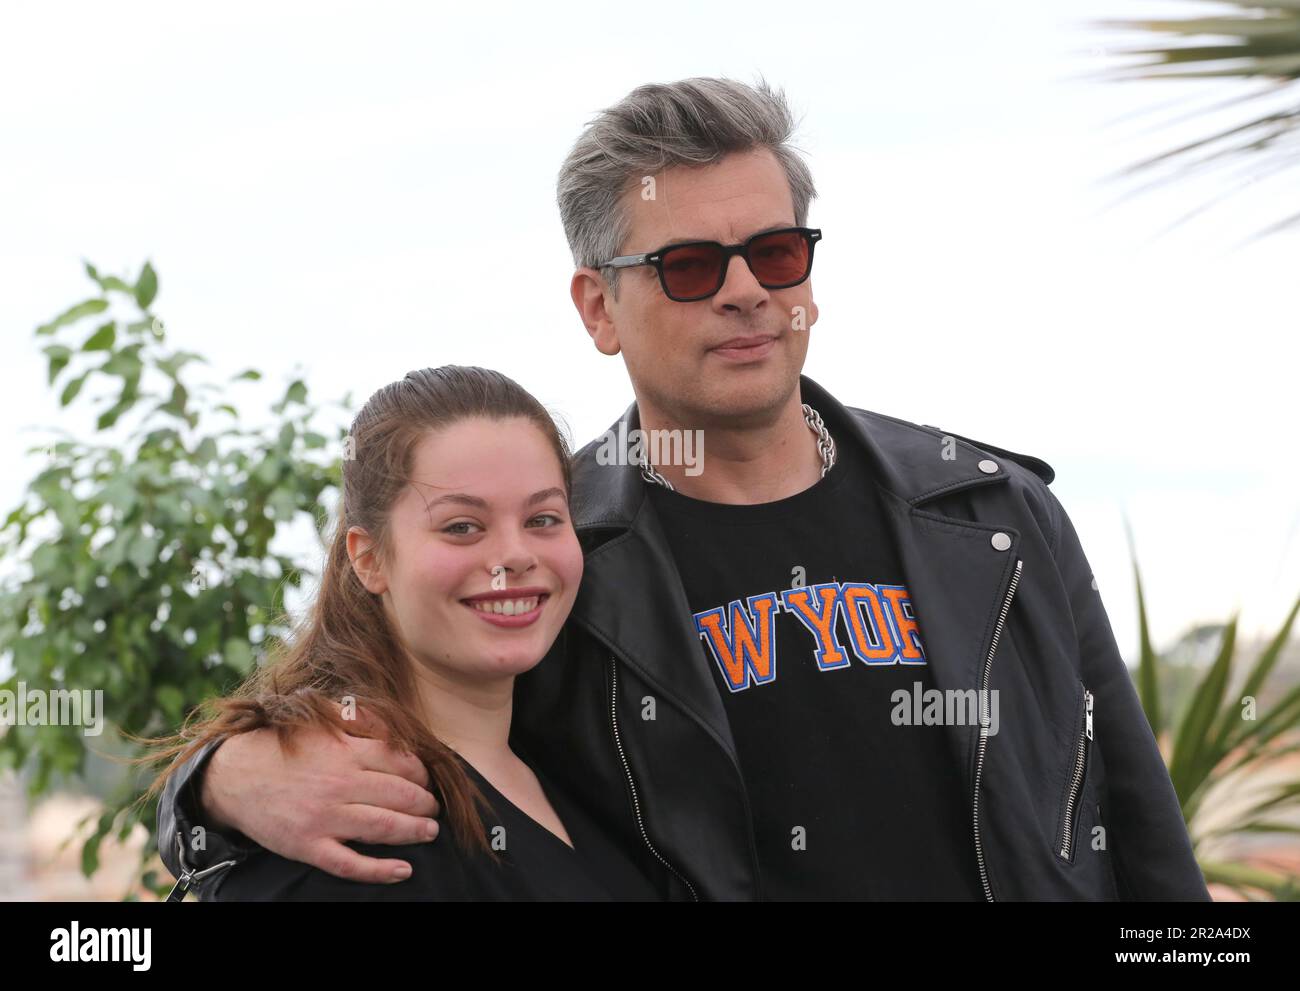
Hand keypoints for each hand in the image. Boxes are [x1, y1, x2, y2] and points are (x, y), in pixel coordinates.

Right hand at [199, 711, 439, 883]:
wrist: (232, 777)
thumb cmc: (281, 746)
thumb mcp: (318, 721)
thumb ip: (356, 718)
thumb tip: (390, 721)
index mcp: (345, 751)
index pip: (401, 762)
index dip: (422, 773)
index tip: (428, 780)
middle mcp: (339, 784)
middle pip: (399, 795)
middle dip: (425, 804)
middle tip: (434, 809)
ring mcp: (323, 818)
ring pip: (382, 827)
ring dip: (414, 831)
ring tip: (430, 832)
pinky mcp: (307, 846)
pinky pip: (350, 863)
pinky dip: (380, 870)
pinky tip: (403, 870)